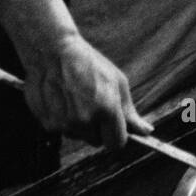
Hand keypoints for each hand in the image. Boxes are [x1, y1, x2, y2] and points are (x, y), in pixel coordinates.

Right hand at [24, 33, 151, 148]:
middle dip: (98, 129)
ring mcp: (65, 124)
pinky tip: (63, 100)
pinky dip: (64, 120)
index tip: (115, 127)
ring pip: (79, 136)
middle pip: (97, 141)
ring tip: (76, 98)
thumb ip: (130, 112)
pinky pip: (63, 130)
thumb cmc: (88, 63)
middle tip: (93, 104)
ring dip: (80, 125)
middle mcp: (86, 121)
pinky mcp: (49, 123)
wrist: (53, 51)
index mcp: (107, 110)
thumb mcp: (117, 82)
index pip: (116, 144)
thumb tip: (146, 132)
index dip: (116, 136)